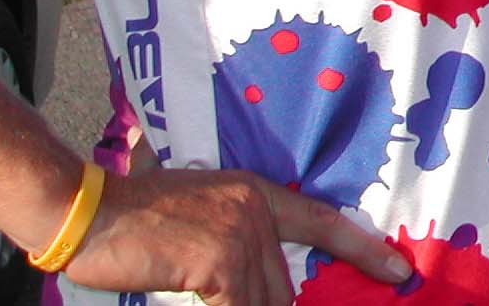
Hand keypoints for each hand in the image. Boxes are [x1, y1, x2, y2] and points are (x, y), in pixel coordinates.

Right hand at [61, 166, 410, 305]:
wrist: (89, 210)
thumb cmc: (132, 211)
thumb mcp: (196, 208)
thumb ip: (228, 227)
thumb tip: (241, 273)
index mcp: (255, 192)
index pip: (322, 220)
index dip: (363, 248)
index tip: (399, 271)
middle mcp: (256, 211)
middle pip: (283, 283)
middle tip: (235, 296)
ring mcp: (241, 235)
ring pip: (263, 302)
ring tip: (216, 293)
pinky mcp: (220, 264)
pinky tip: (200, 299)